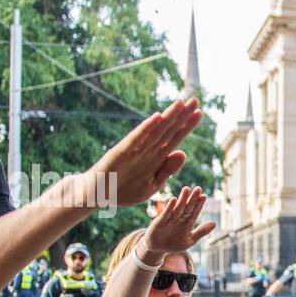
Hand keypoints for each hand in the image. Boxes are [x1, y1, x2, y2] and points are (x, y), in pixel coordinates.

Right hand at [81, 98, 203, 207]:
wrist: (96, 196)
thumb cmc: (123, 190)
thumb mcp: (152, 185)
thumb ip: (167, 170)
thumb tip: (183, 153)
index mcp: (154, 158)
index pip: (174, 138)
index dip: (186, 126)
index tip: (199, 113)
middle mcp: (146, 149)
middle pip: (167, 130)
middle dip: (181, 116)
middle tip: (195, 99)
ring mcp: (133, 149)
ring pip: (154, 131)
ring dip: (167, 117)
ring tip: (181, 104)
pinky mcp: (121, 152)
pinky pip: (136, 139)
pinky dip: (146, 128)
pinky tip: (158, 118)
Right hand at [142, 187, 213, 256]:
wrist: (158, 249)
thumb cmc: (174, 244)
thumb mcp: (190, 240)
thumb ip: (201, 232)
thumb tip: (215, 223)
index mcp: (188, 222)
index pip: (195, 212)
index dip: (199, 204)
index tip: (204, 196)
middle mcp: (179, 218)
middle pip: (187, 207)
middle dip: (193, 198)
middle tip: (198, 189)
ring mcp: (170, 219)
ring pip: (178, 208)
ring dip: (182, 199)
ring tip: (187, 189)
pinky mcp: (160, 221)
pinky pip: (166, 213)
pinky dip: (170, 207)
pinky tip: (174, 200)